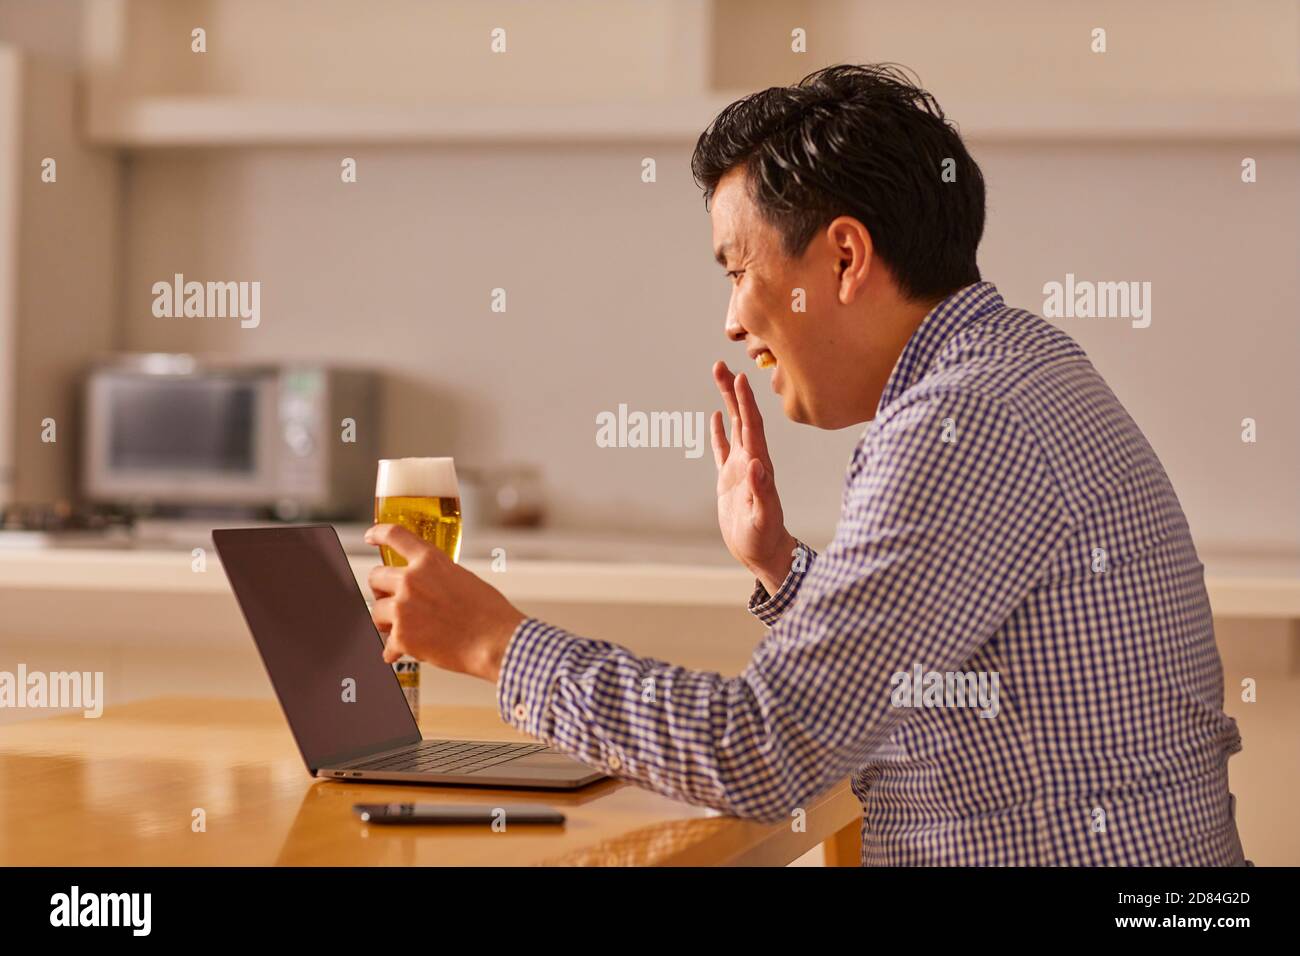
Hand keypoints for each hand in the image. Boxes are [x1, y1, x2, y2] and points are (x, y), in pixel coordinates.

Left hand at [364, 524, 525, 682]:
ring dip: (386, 620)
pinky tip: (403, 652)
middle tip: (391, 600)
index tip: (371, 536)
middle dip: (381, 590)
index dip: (378, 533)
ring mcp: (403, 608)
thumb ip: (438, 577)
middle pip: (375, 577)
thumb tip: (426, 588)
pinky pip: (387, 643)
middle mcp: (412, 580)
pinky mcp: (402, 636)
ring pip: (375, 610)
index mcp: (430, 560)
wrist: (496, 641)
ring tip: (403, 628)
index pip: (395, 535)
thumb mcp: (464, 578)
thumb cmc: (489, 612)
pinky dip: (395, 650)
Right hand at [711, 361, 797, 594]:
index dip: (747, 402)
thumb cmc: (764, 538)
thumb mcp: (763, 518)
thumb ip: (762, 492)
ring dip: (727, 402)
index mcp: (760, 466)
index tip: (741, 378)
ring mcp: (741, 468)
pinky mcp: (730, 479)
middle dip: (733, 391)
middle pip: (742, 418)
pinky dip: (720, 431)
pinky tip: (717, 415)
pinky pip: (723, 449)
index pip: (752, 427)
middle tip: (721, 365)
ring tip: (718, 377)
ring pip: (733, 427)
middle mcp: (752, 460)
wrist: (764, 553)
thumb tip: (757, 466)